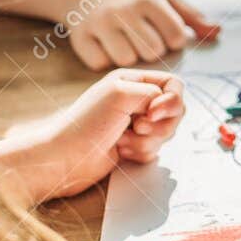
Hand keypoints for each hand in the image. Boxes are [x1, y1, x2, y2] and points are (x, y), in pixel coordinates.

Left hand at [0, 70, 184, 201]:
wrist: (64, 158)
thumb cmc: (86, 122)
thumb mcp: (121, 93)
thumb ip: (154, 92)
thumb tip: (166, 107)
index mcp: (134, 82)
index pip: (174, 85)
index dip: (171, 100)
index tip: (152, 112)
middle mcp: (138, 101)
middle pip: (176, 111)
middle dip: (160, 124)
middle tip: (136, 127)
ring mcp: (136, 125)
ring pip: (167, 132)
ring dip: (147, 140)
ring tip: (123, 140)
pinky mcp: (133, 146)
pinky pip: (155, 150)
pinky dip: (140, 153)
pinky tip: (120, 151)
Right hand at [65, 0, 220, 70]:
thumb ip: (190, 16)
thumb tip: (218, 32)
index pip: (176, 36)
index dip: (174, 40)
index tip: (164, 33)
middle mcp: (124, 10)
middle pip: (152, 51)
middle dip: (152, 50)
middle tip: (143, 38)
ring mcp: (99, 23)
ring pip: (128, 60)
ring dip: (130, 56)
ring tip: (126, 42)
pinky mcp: (80, 37)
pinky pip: (101, 64)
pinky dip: (105, 60)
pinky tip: (106, 46)